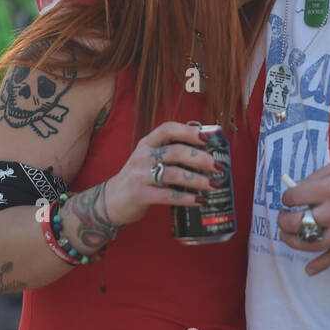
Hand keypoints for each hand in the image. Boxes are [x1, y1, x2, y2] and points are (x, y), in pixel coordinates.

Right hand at [103, 121, 226, 226]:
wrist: (111, 200)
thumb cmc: (138, 178)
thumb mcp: (148, 159)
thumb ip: (169, 153)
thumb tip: (205, 152)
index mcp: (146, 144)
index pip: (167, 129)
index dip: (188, 131)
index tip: (207, 138)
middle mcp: (142, 156)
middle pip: (176, 152)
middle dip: (201, 159)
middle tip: (218, 166)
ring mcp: (140, 175)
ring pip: (174, 174)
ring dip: (197, 180)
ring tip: (213, 185)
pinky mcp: (140, 194)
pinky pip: (168, 195)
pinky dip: (187, 198)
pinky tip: (199, 200)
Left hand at [277, 154, 329, 275]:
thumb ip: (319, 175)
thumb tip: (298, 189)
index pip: (296, 197)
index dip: (288, 197)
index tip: (290, 198)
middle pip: (298, 222)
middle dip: (284, 220)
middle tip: (284, 216)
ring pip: (311, 243)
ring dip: (294, 242)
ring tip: (287, 236)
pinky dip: (319, 266)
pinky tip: (308, 269)